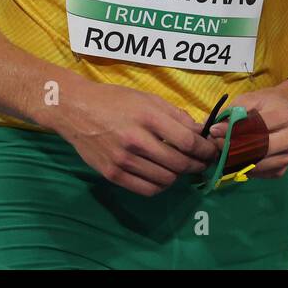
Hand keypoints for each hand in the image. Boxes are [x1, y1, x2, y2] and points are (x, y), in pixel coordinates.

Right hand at [51, 77, 216, 196]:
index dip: (205, 150)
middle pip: (179, 163)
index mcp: (148, 117)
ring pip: (165, 179)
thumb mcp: (148, 98)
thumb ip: (176, 115)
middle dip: (197, 165)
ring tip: (181, 167)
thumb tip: (200, 132)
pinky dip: (161, 185)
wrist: (76, 109)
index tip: (212, 151)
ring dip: (179, 176)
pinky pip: (146, 189)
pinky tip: (163, 176)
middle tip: (202, 163)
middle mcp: (136, 140)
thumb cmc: (115, 100)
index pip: (188, 141)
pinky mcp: (112, 174)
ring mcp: (122, 159)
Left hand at [209, 80, 287, 178]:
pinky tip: (238, 158)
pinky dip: (245, 168)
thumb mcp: (252, 98)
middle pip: (257, 150)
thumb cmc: (271, 103)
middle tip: (217, 144)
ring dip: (236, 161)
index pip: (256, 129)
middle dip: (232, 149)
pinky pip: (260, 174)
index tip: (214, 131)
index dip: (232, 132)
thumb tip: (214, 130)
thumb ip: (233, 112)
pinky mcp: (284, 169)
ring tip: (223, 152)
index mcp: (285, 116)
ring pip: (257, 165)